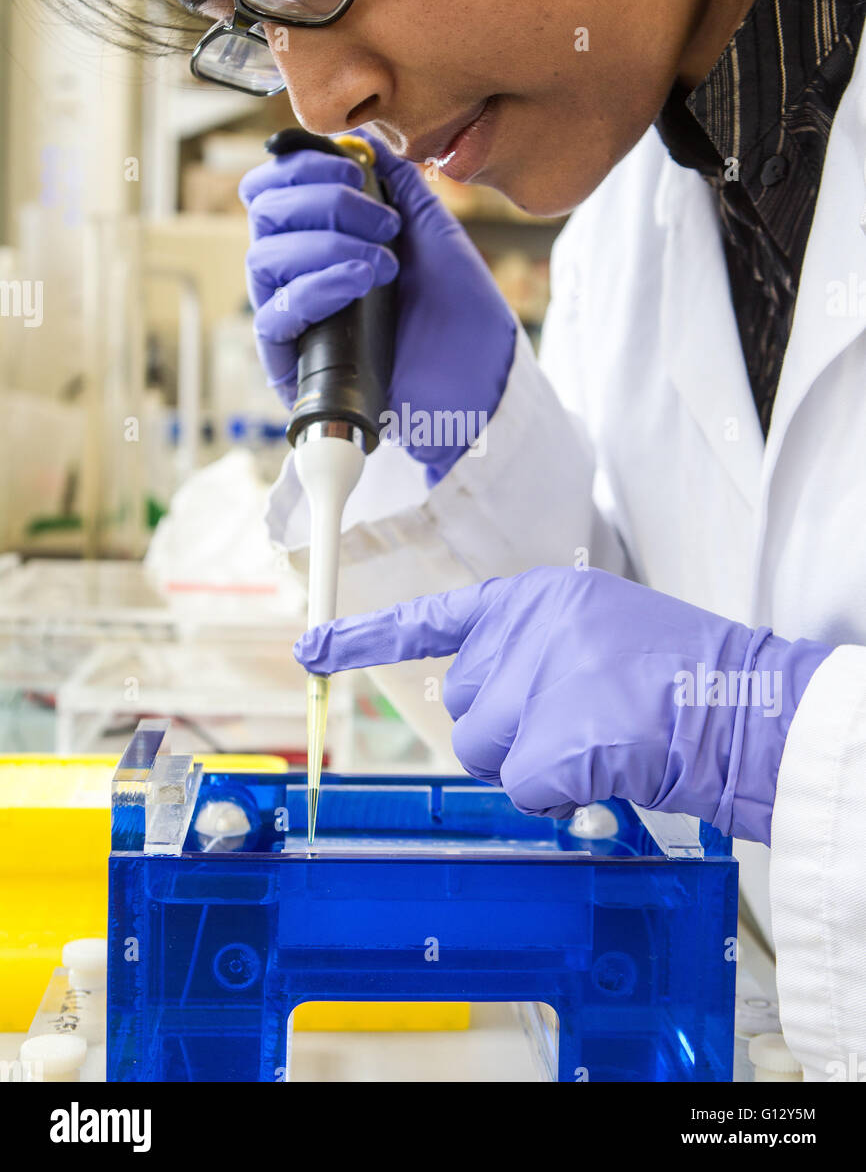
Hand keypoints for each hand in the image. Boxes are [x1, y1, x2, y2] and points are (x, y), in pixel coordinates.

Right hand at [239, 134, 516, 479]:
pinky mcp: (294, 363)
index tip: (352, 167)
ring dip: (324, 243)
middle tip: (381, 222)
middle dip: (321, 200)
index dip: (301, 166)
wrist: (481, 379)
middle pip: (262, 215)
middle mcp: (300, 275)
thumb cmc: (462, 314)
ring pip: (262, 259)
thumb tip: (363, 139)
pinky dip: (315, 286)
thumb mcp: (433, 231)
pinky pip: (274, 315)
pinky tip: (359, 279)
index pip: (276, 189)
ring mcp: (296, 318)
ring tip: (382, 261)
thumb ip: (396, 183)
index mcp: (324, 240)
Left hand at [294, 566, 830, 843]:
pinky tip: (606, 767)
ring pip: (483, 755)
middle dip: (508, 731)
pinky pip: (522, 791)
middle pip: (463, 709)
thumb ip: (534, 652)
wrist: (744, 707)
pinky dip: (561, 794)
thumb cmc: (681, 677)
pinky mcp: (550, 742)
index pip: (432, 620)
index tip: (306, 645)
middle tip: (578, 723)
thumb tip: (482, 703)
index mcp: (533, 599)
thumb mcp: (599, 632)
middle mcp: (523, 632)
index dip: (362, 637)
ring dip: (531, 765)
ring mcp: (535, 684)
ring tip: (597, 740)